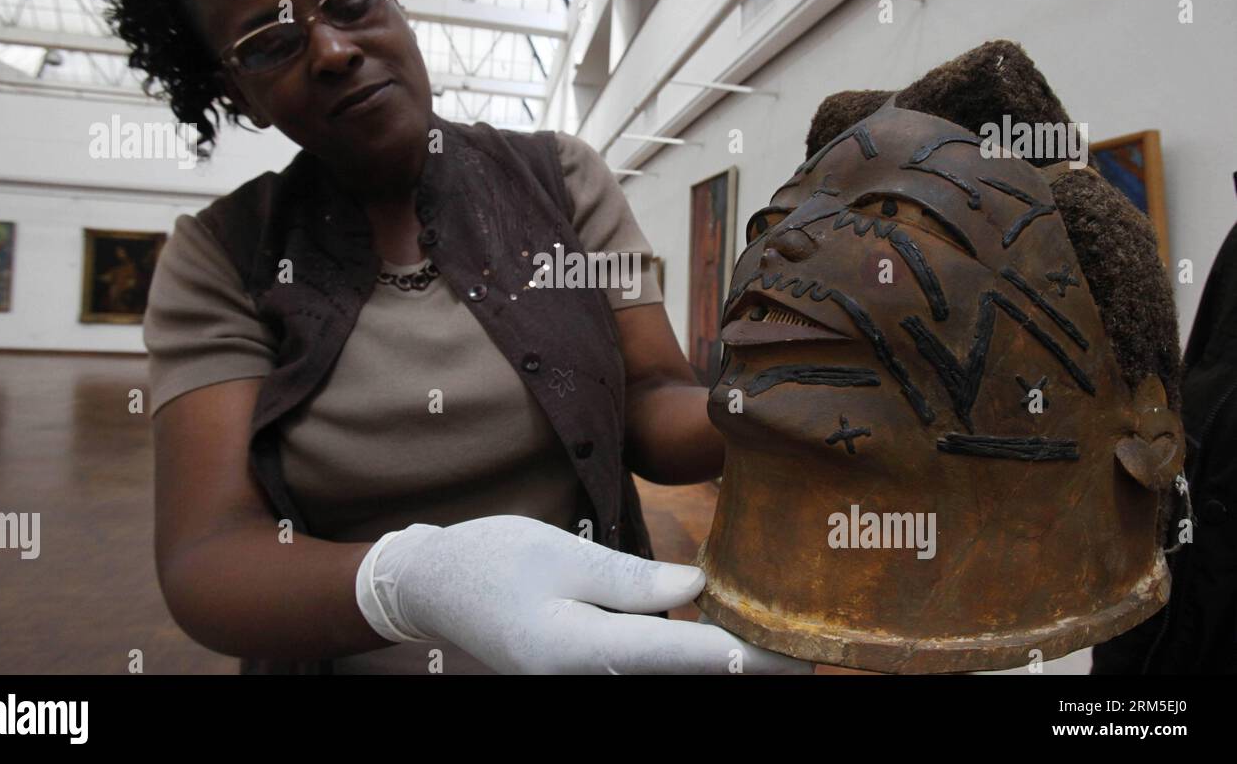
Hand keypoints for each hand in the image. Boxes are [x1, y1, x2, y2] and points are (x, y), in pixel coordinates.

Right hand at [355, 514, 813, 674]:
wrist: (436, 590)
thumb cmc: (492, 560)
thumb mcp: (560, 554)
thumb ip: (633, 581)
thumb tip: (700, 588)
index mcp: (580, 649)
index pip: (686, 657)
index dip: (752, 657)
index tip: (805, 656)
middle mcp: (585, 682)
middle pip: (685, 679)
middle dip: (743, 664)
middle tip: (805, 646)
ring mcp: (582, 687)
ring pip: (667, 678)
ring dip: (717, 663)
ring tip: (772, 638)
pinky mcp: (583, 678)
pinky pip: (645, 673)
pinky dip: (684, 659)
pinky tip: (717, 640)